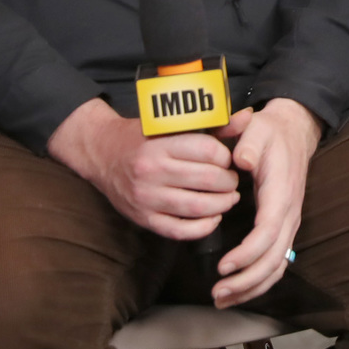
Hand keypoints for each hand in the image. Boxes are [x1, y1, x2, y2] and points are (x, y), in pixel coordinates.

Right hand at [48, 98, 238, 238]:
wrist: (101, 153)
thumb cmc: (143, 137)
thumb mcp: (172, 124)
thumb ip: (212, 124)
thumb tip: (247, 118)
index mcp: (161, 144)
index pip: (209, 152)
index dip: (227, 157)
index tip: (228, 159)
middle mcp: (151, 171)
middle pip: (208, 180)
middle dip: (229, 182)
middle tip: (232, 180)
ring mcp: (146, 198)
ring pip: (197, 208)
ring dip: (222, 205)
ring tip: (228, 198)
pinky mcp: (143, 219)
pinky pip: (180, 231)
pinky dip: (202, 228)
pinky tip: (212, 217)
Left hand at [212, 99, 320, 307]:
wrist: (294, 132)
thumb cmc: (271, 133)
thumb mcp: (258, 128)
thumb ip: (249, 143)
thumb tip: (241, 161)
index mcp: (281, 192)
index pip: (268, 231)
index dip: (247, 253)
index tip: (223, 266)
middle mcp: (289, 213)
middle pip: (274, 258)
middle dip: (247, 280)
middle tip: (217, 292)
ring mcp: (289, 223)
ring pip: (277, 266)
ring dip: (252, 287)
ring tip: (222, 298)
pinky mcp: (284, 229)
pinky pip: (276, 262)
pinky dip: (258, 281)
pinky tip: (237, 290)